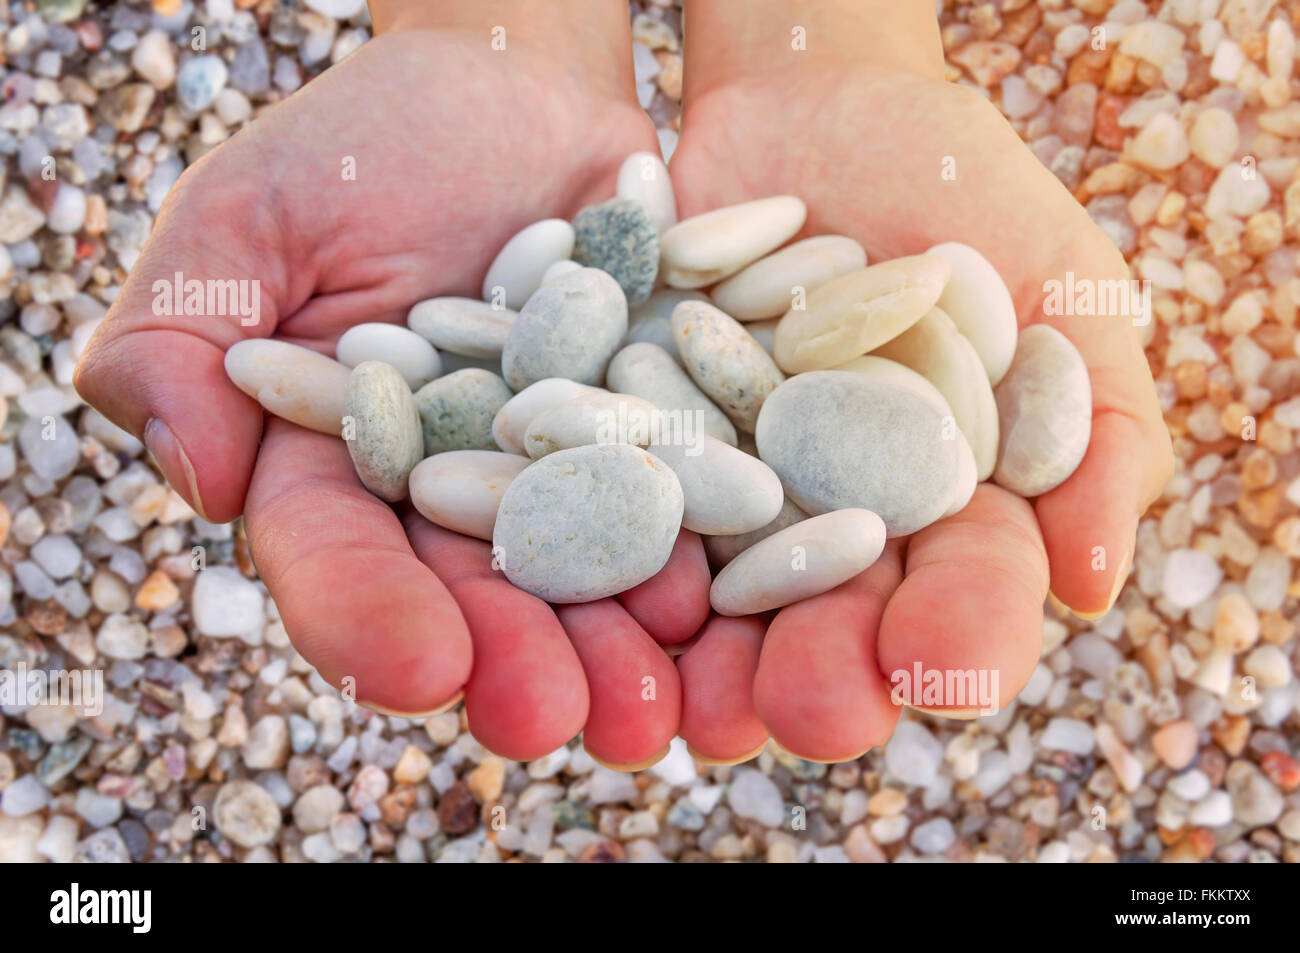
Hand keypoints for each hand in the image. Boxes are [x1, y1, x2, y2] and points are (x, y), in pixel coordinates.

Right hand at [74, 3, 714, 765]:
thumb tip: (196, 475)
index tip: (411, 668)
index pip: (340, 554)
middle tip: (546, 718)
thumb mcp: (254, 216)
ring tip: (655, 703)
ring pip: (593, 580)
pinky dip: (715, 554)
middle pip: (479, 595)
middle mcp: (462, 497)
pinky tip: (738, 601)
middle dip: (513, 662)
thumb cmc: (368, 145)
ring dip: (621, 648)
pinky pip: (692, 503)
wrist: (520, 91)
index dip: (366, 615)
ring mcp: (573, 476)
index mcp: (346, 467)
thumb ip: (186, 335)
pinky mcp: (668, 439)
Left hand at [667, 0, 1173, 761]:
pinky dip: (591, 538)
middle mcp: (820, 527)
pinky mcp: (627, 447)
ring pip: (708, 598)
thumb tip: (1090, 584)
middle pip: (827, 623)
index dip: (960, 635)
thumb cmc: (963, 198)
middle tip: (809, 709)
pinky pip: (608, 500)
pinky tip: (583, 587)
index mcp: (937, 515)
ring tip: (683, 701)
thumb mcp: (1062, 291)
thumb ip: (1094, 429)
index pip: (964, 593)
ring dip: (695, 658)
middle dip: (820, 673)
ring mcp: (718, 496)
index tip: (944, 669)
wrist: (809, 107)